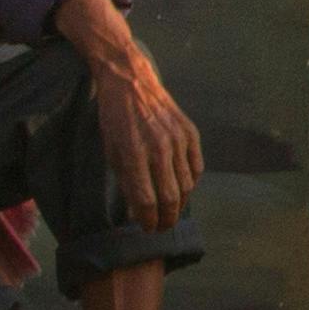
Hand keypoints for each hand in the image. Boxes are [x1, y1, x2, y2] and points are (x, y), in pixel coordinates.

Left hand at [88, 48, 200, 232]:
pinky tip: (183, 187)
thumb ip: (126, 181)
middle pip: (170, 198)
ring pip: (187, 185)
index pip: (147, 201)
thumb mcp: (111, 151)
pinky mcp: (190, 132)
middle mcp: (159, 149)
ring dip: (180, 204)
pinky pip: (197, 166)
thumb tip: (137, 211)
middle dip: (167, 219)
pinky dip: (192, 182)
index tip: (147, 228)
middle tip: (162, 228)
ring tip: (172, 212)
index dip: (148, 221)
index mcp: (134, 155)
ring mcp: (178, 139)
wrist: (130, 81)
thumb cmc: (115, 118)